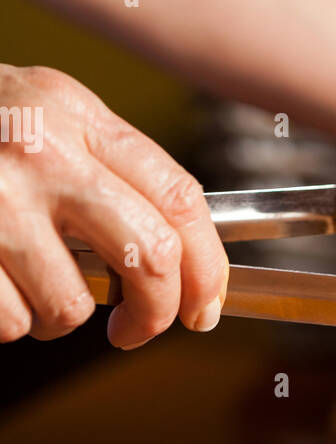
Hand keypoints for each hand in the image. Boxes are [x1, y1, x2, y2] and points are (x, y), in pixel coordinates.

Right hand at [0, 64, 227, 346]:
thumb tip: (179, 252)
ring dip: (58, 317)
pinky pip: (12, 322)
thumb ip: (106, 165)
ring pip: (71, 304)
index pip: (180, 197)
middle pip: (147, 254)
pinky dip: (8, 321)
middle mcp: (40, 151)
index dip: (206, 266)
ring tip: (29, 284)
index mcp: (75, 115)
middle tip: (137, 329)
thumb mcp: (43, 114)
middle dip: (155, 312)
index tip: (203, 305)